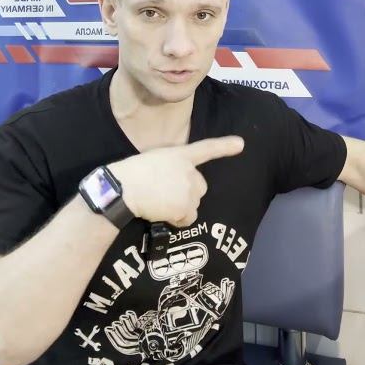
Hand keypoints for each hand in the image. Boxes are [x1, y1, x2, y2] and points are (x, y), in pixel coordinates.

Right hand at [107, 136, 243, 226]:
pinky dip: (177, 220)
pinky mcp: (185, 207)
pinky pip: (187, 219)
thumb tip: (175, 186)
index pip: (206, 149)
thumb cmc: (131, 174)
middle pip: (200, 187)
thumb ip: (171, 168)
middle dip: (188, 194)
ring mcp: (188, 189)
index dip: (225, 146)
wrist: (123, 189)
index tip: (241, 144)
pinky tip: (162, 213)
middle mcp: (189, 171)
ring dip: (181, 208)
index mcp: (179, 155)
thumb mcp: (154, 161)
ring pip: (193, 205)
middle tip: (165, 194)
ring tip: (159, 203)